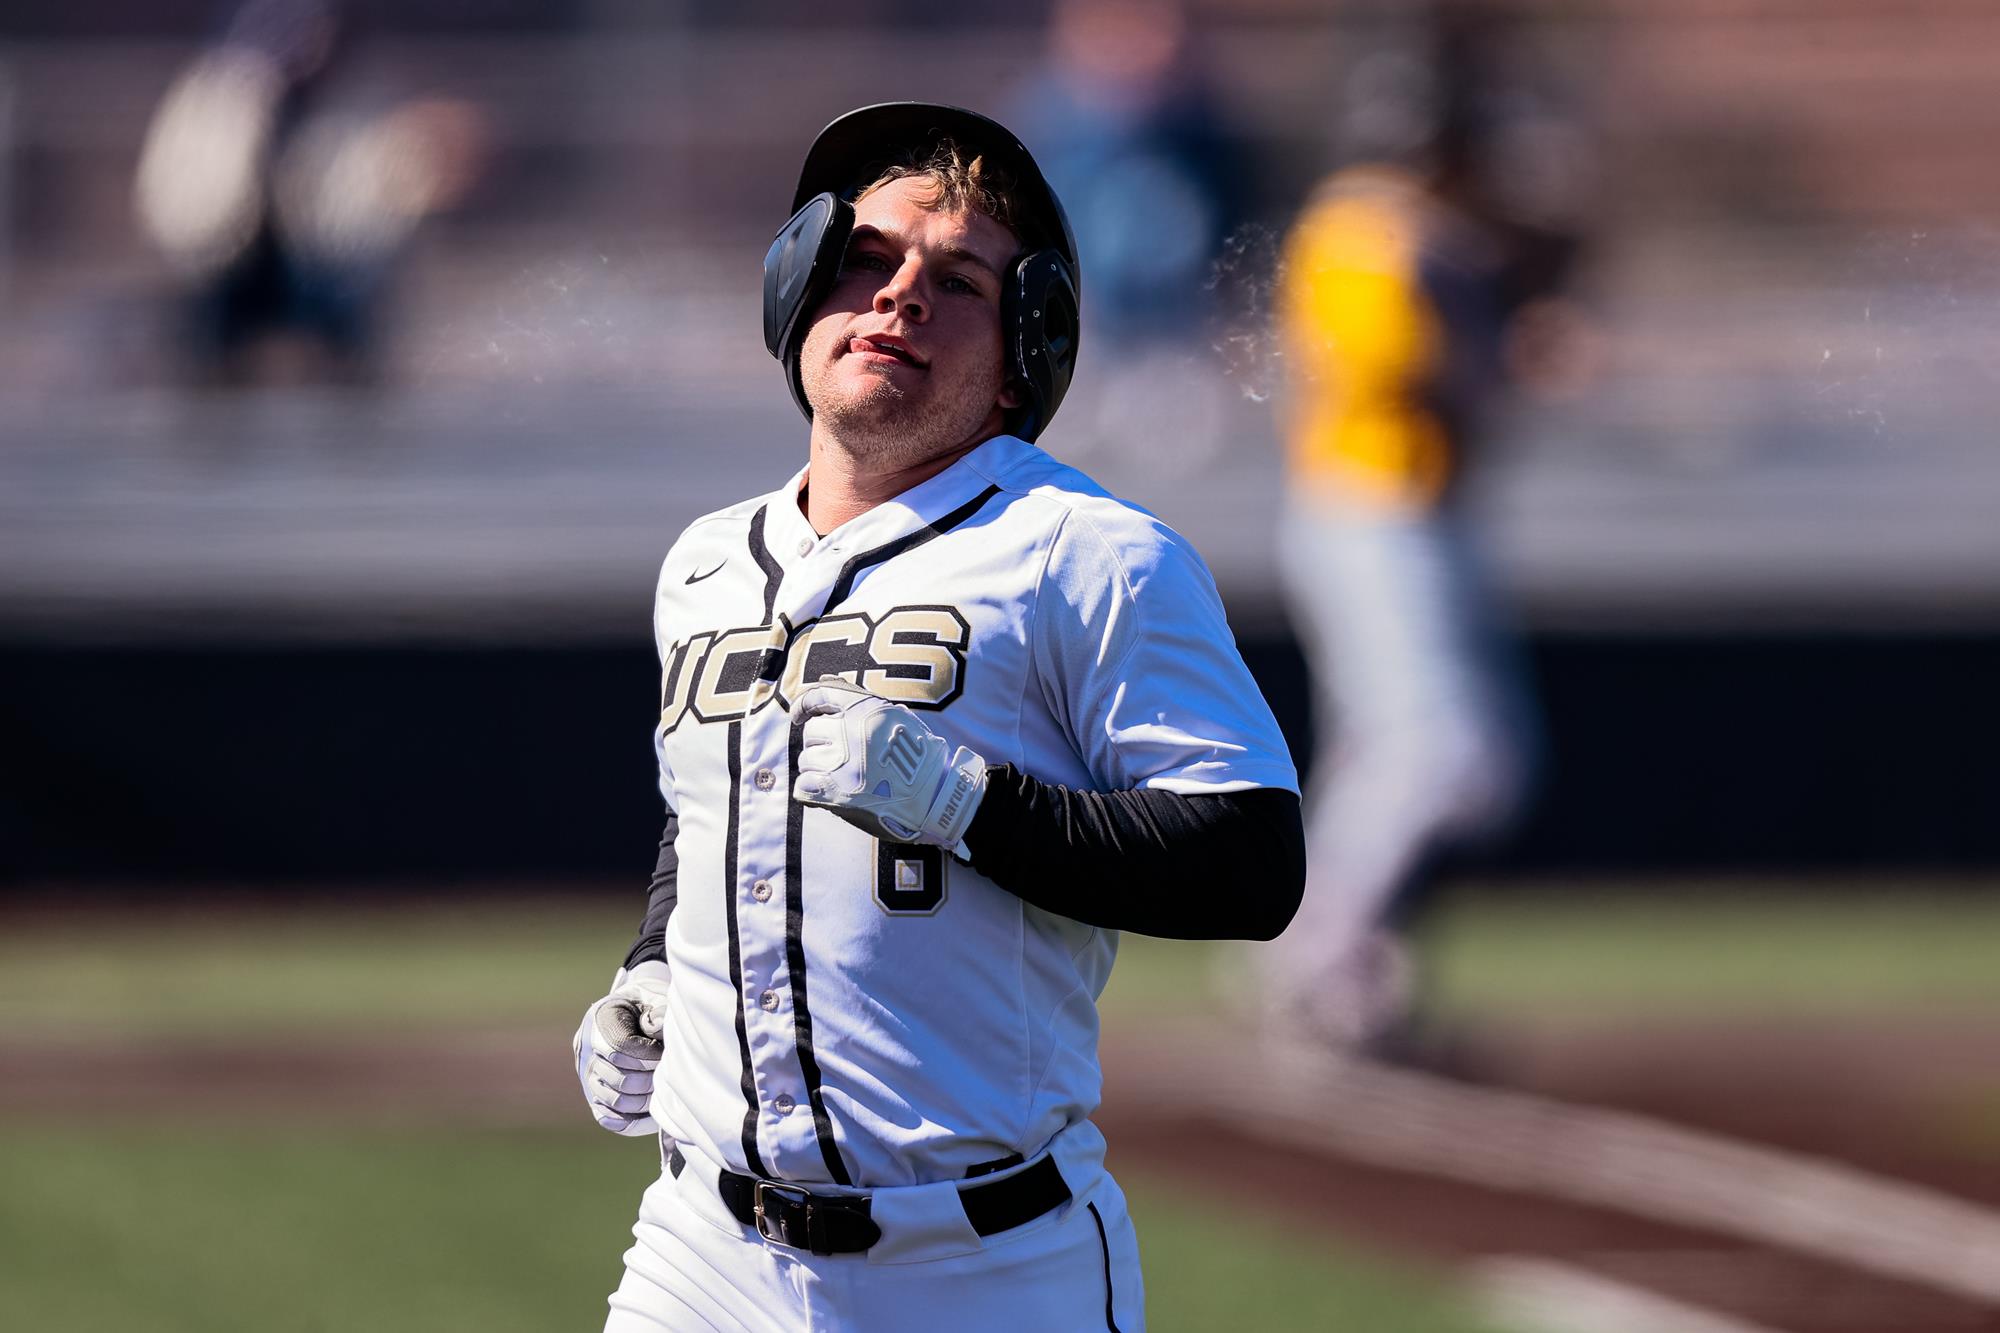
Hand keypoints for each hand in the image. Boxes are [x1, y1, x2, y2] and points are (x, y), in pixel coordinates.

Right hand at [570, 962, 671, 1135]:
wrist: (635, 1014)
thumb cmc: (649, 1005)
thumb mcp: (655, 998)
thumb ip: (659, 1012)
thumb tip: (658, 1028)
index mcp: (600, 1019)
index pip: (620, 1049)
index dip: (649, 1056)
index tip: (667, 1053)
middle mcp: (586, 1049)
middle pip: (621, 1079)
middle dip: (651, 1080)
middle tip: (669, 1073)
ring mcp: (588, 1076)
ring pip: (616, 1101)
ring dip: (646, 1099)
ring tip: (663, 1088)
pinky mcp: (594, 1097)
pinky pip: (610, 1119)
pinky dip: (634, 1120)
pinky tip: (654, 1109)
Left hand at [792, 677, 986, 848]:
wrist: (936, 797)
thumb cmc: (917, 755)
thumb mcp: (894, 715)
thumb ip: (856, 697)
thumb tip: (822, 679)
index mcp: (866, 709)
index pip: (820, 696)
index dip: (804, 706)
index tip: (800, 717)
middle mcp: (850, 732)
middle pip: (812, 733)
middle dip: (822, 745)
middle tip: (846, 760)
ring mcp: (841, 763)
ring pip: (807, 761)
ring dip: (820, 770)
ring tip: (848, 779)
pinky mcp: (835, 793)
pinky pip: (803, 787)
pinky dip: (813, 792)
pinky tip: (832, 795)